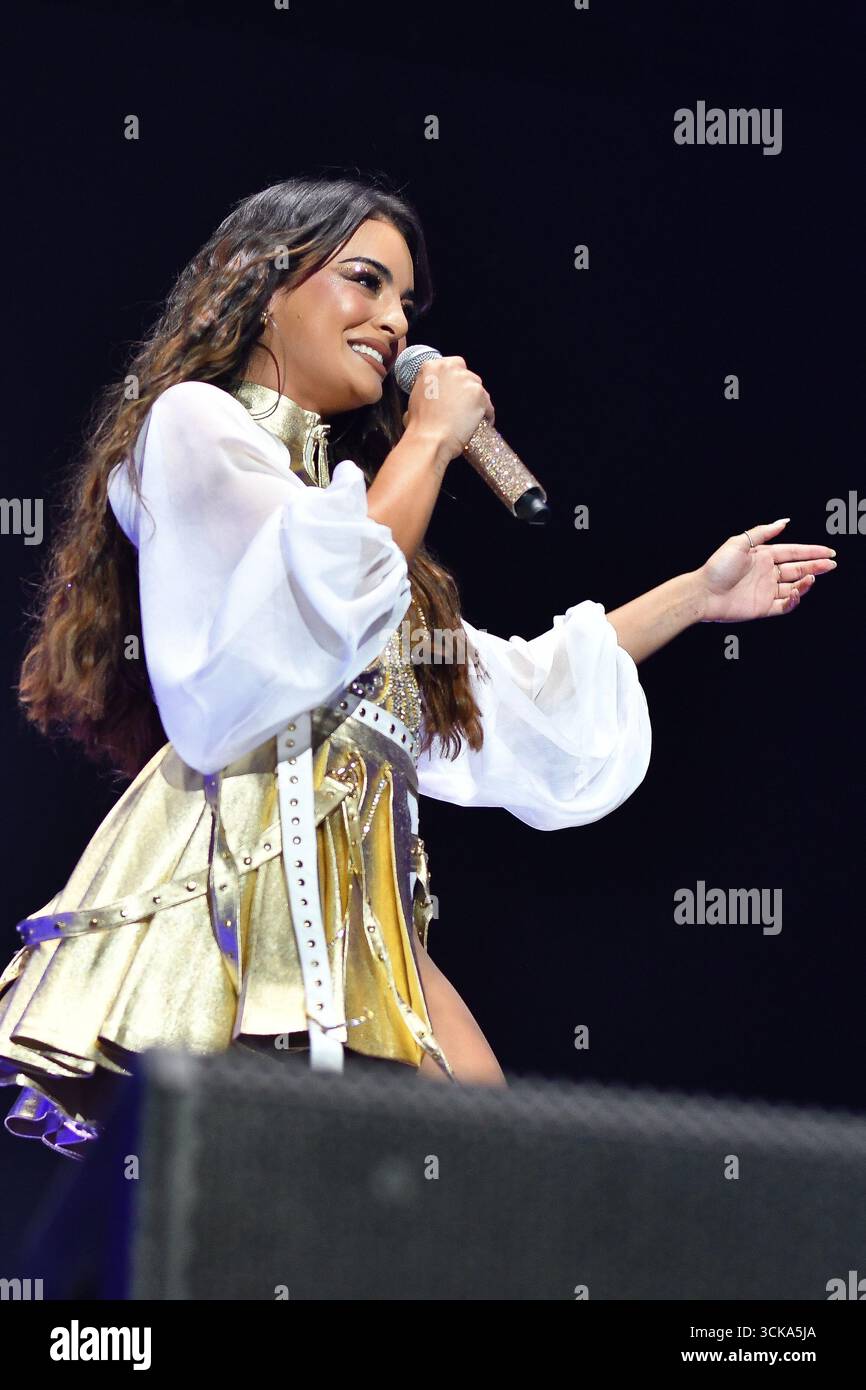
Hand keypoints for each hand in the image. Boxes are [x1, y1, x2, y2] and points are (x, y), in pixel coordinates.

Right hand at [400, 356, 493, 463]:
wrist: (430, 439)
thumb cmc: (420, 425)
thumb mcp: (416, 398)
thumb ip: (428, 389)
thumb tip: (434, 394)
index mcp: (432, 367)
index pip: (451, 365)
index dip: (454, 381)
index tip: (454, 391)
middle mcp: (450, 368)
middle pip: (467, 376)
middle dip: (465, 390)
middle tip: (460, 407)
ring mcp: (466, 380)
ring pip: (479, 390)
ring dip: (476, 402)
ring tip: (469, 418)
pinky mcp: (479, 394)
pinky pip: (488, 405)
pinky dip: (486, 415)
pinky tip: (478, 425)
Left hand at [697, 519, 836, 621]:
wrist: (703, 593)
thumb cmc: (718, 567)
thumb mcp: (739, 543)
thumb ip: (763, 532)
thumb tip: (785, 521)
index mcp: (763, 556)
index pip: (793, 553)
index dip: (812, 552)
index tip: (829, 551)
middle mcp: (767, 573)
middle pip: (798, 569)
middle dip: (816, 566)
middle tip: (832, 564)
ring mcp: (766, 591)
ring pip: (794, 587)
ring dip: (806, 582)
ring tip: (813, 577)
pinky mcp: (763, 608)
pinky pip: (784, 606)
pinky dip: (794, 600)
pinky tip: (797, 591)